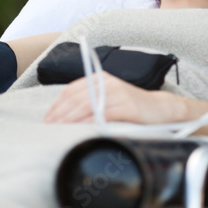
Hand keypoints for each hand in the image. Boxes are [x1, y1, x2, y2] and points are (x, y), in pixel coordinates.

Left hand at [42, 72, 187, 124]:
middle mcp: (107, 82)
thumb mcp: (109, 99)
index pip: (72, 90)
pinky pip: (103, 113)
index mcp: (100, 79)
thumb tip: (67, 115)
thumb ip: (92, 101)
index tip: (48, 118)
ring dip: (70, 118)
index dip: (58, 104)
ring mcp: (117, 93)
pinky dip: (89, 121)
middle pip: (77, 97)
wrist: (160, 109)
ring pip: (87, 104)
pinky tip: (80, 128)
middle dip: (60, 113)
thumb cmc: (132, 107)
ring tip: (59, 128)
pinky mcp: (126, 105)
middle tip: (49, 126)